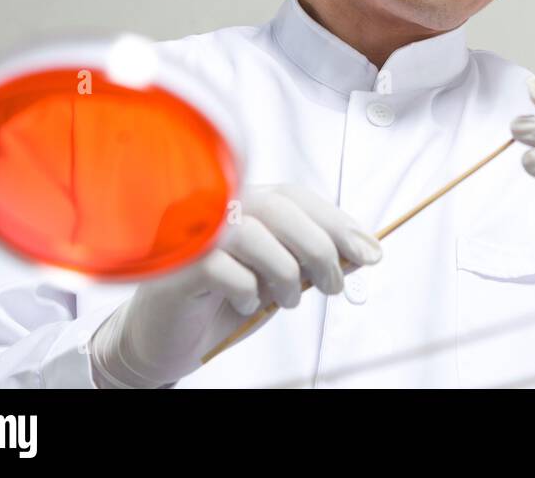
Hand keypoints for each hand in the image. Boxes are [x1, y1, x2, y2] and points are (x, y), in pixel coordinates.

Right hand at [89, 183, 381, 387]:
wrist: (165, 337)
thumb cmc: (223, 300)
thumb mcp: (280, 276)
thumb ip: (313, 258)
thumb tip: (362, 252)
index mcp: (245, 201)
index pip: (297, 197)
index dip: (337, 222)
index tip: (369, 252)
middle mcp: (219, 207)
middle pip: (280, 209)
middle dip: (320, 248)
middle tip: (334, 284)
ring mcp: (194, 233)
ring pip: (255, 236)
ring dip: (285, 274)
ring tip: (287, 299)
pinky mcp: (176, 265)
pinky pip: (225, 270)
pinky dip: (247, 291)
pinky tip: (245, 302)